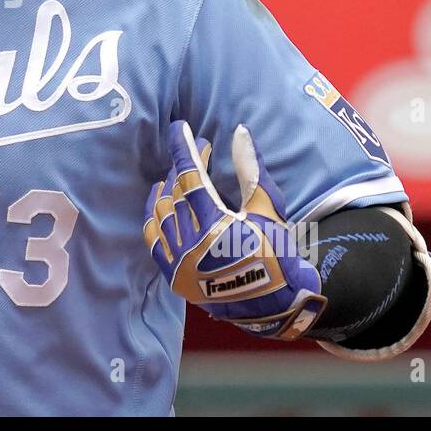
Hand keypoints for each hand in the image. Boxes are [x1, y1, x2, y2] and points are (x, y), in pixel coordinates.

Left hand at [143, 121, 325, 340]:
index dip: (184, 149)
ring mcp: (179, 264)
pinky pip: (152, 239)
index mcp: (217, 228)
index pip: (191, 177)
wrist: (277, 303)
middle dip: (185, 166)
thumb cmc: (278, 253)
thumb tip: (239, 132)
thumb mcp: (268, 209)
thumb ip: (250, 170)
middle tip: (198, 149)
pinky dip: (152, 215)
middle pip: (177, 192)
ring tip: (179, 172)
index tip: (178, 127)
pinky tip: (159, 198)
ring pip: (162, 213)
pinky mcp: (174, 276)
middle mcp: (192, 246)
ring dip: (168, 188)